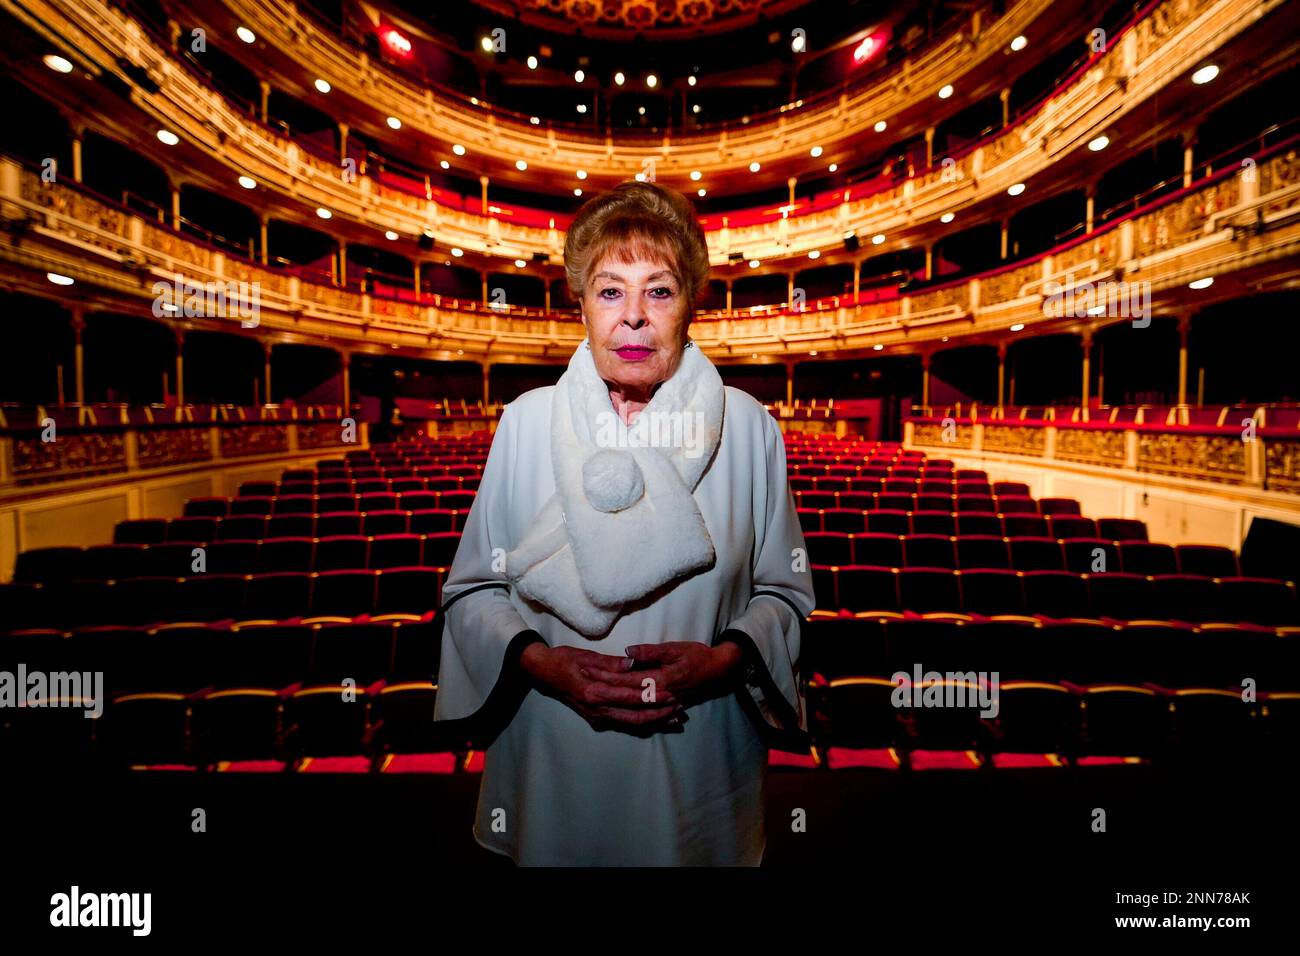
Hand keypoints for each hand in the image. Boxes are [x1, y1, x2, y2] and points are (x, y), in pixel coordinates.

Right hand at [519, 644, 682, 733]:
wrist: (542, 673)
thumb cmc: (562, 660)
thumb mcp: (584, 656)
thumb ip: (609, 663)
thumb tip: (632, 663)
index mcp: (594, 692)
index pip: (630, 697)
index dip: (652, 697)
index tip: (671, 694)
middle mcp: (596, 710)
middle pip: (634, 718)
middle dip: (659, 715)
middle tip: (680, 710)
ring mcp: (596, 717)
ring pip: (631, 725)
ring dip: (654, 723)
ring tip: (675, 720)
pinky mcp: (597, 720)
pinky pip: (623, 725)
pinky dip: (641, 724)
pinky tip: (657, 723)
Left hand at [579, 641, 745, 709]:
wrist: (719, 671)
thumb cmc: (697, 656)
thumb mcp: (675, 648)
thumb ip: (650, 652)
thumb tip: (627, 654)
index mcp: (658, 680)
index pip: (624, 678)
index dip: (604, 675)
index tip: (586, 670)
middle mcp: (657, 696)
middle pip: (623, 696)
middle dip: (601, 691)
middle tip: (580, 688)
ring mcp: (661, 705)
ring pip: (631, 709)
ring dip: (611, 704)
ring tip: (593, 701)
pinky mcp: (665, 708)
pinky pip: (643, 716)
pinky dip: (628, 715)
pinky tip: (615, 716)